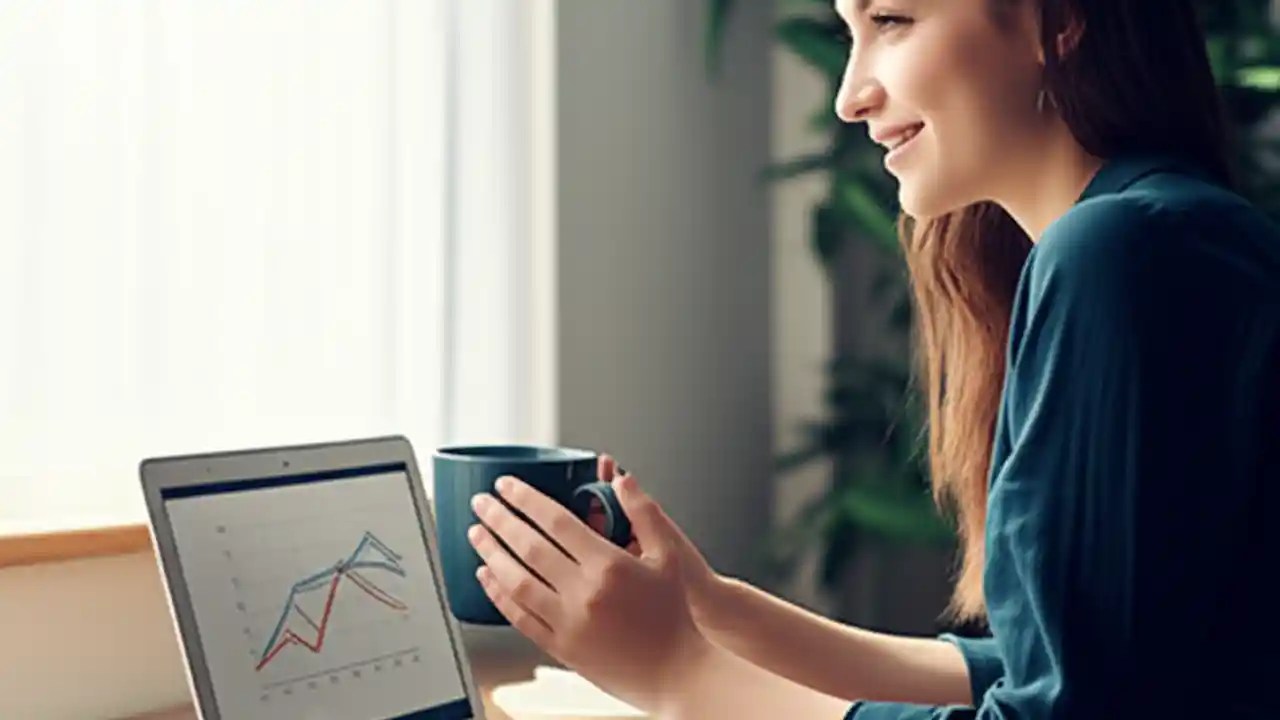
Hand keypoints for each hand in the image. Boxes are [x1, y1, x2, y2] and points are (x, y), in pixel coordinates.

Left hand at [467, 473, 713, 713]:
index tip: (505, 485)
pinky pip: (520, 618)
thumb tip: (620, 479)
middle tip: (480, 503)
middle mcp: (585, 594)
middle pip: (529, 547)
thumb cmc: (675, 614)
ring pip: (517, 582)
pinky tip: (486, 577)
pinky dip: (498, 595)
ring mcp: (570, 623)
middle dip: (499, 520)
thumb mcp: (669, 554)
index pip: (555, 521)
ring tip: (477, 534)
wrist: (678, 671)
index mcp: (609, 565)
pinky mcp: (562, 648)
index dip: (525, 499)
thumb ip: (643, 511)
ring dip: (491, 554)